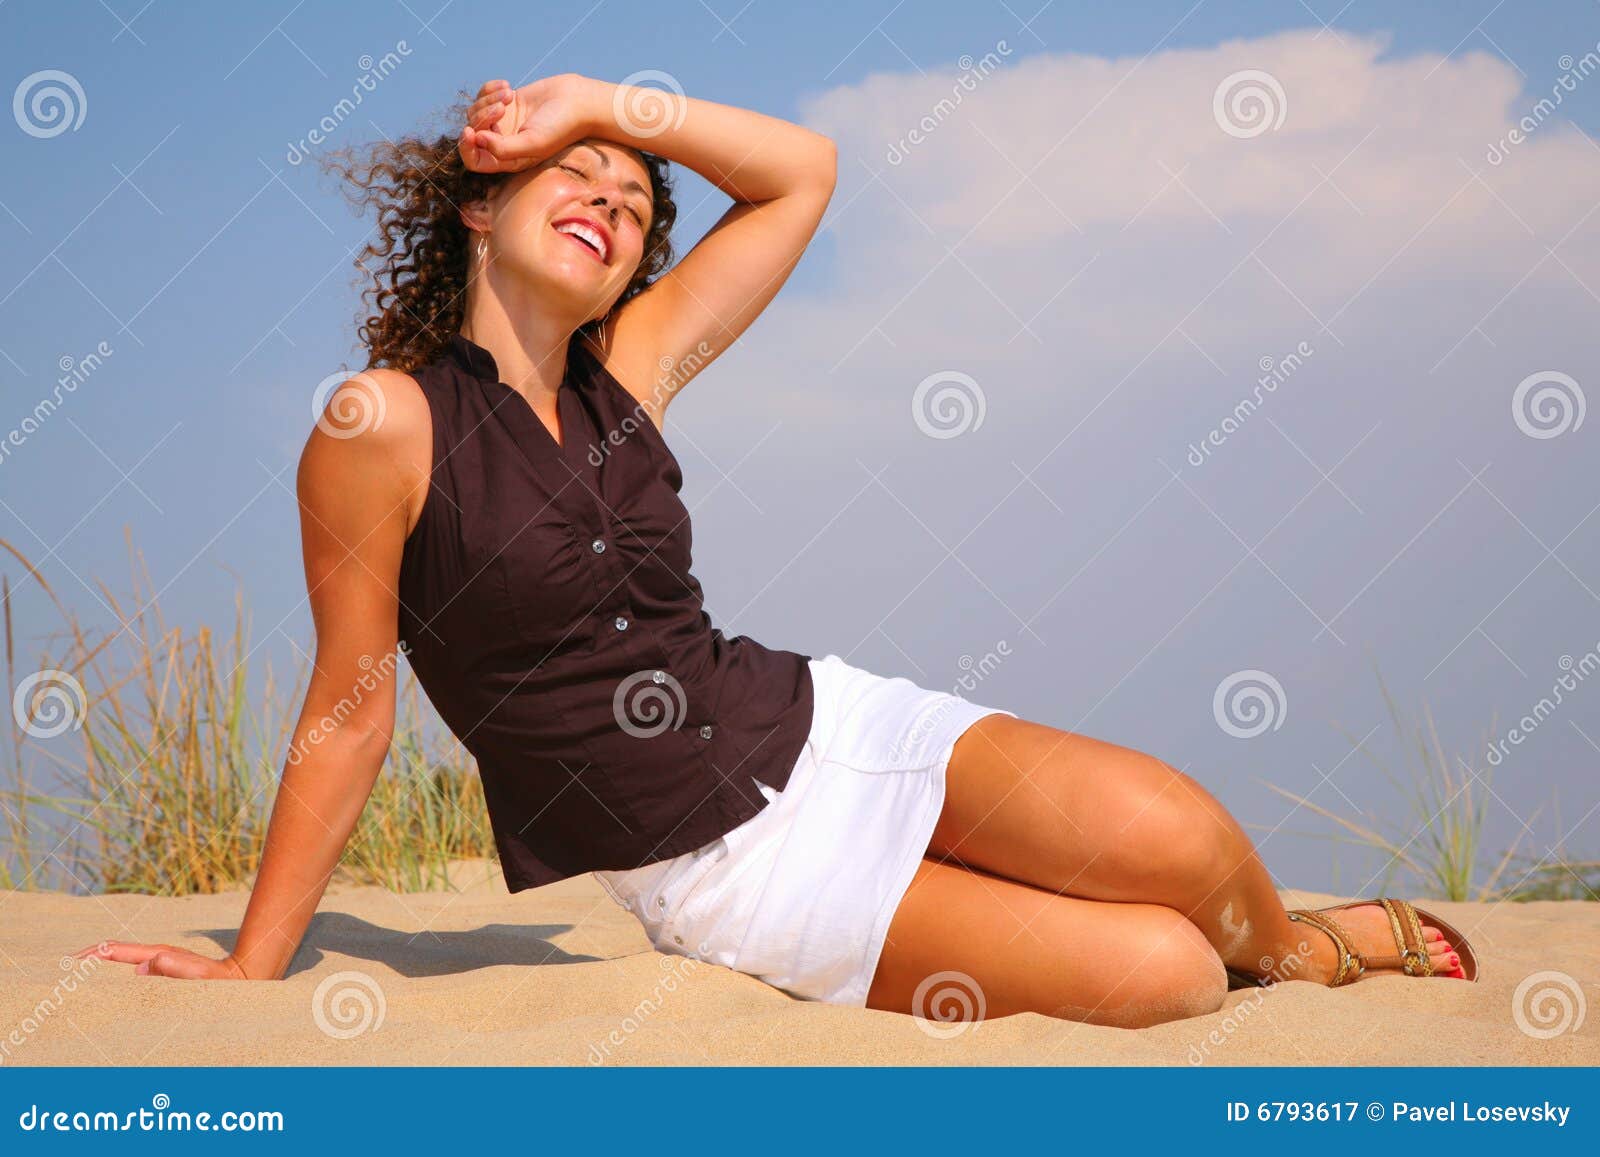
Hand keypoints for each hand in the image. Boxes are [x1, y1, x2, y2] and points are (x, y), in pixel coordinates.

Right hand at [75, 941, 251, 979]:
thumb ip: (171, 968)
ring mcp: (159, 963)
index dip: (92, 954)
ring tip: (75, 977)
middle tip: (61, 969)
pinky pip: (131, 971)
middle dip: (88, 958)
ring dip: (99, 966)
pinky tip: (107, 987)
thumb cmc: (218, 980)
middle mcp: (155, 956)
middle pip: (114, 953)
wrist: (240, 976)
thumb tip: (140, 969)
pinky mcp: (163, 972)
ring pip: (121, 962)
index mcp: (157, 955)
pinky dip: (114, 975)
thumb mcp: (195, 975)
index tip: (69, 961)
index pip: (116, 951)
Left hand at [459, 74, 597, 173]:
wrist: (577, 101)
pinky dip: (490, 88)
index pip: (475, 161)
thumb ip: (504, 149)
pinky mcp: (504, 102)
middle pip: (473, 132)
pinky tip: (508, 86)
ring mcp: (502, 122)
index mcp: (508, 160)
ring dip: (488, 99)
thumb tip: (477, 139)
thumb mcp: (534, 143)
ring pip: (475, 111)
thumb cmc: (560, 127)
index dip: (467, 148)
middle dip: (482, 116)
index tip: (470, 131)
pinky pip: (482, 94)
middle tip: (503, 106)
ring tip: (509, 94)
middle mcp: (502, 143)